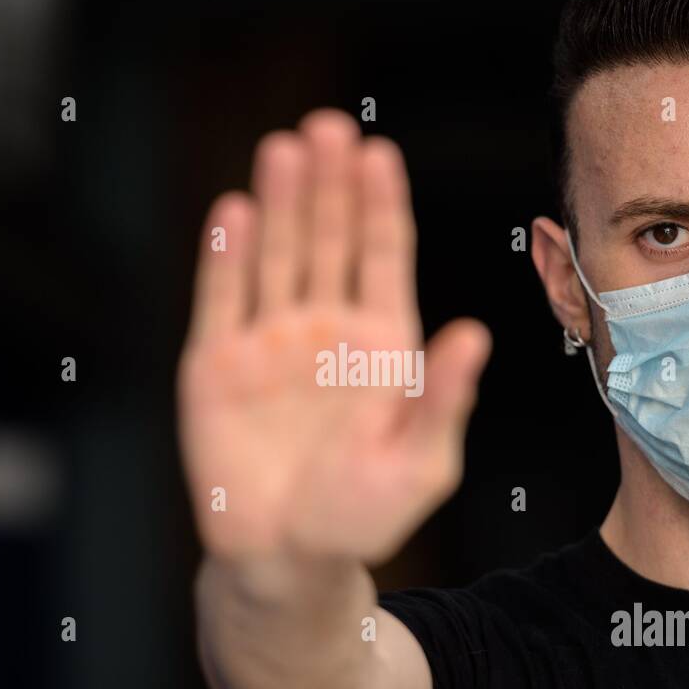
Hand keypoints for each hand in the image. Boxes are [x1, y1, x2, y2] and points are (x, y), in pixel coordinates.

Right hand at [177, 109, 490, 564]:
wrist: (283, 560)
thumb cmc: (360, 519)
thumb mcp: (421, 465)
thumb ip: (444, 399)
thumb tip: (474, 335)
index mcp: (381, 345)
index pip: (381, 256)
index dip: (380, 205)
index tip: (379, 153)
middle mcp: (324, 331)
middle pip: (328, 240)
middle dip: (328, 186)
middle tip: (326, 128)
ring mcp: (268, 342)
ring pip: (276, 256)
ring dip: (280, 203)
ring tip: (284, 149)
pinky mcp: (214, 364)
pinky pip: (220, 298)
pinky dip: (226, 255)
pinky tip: (235, 211)